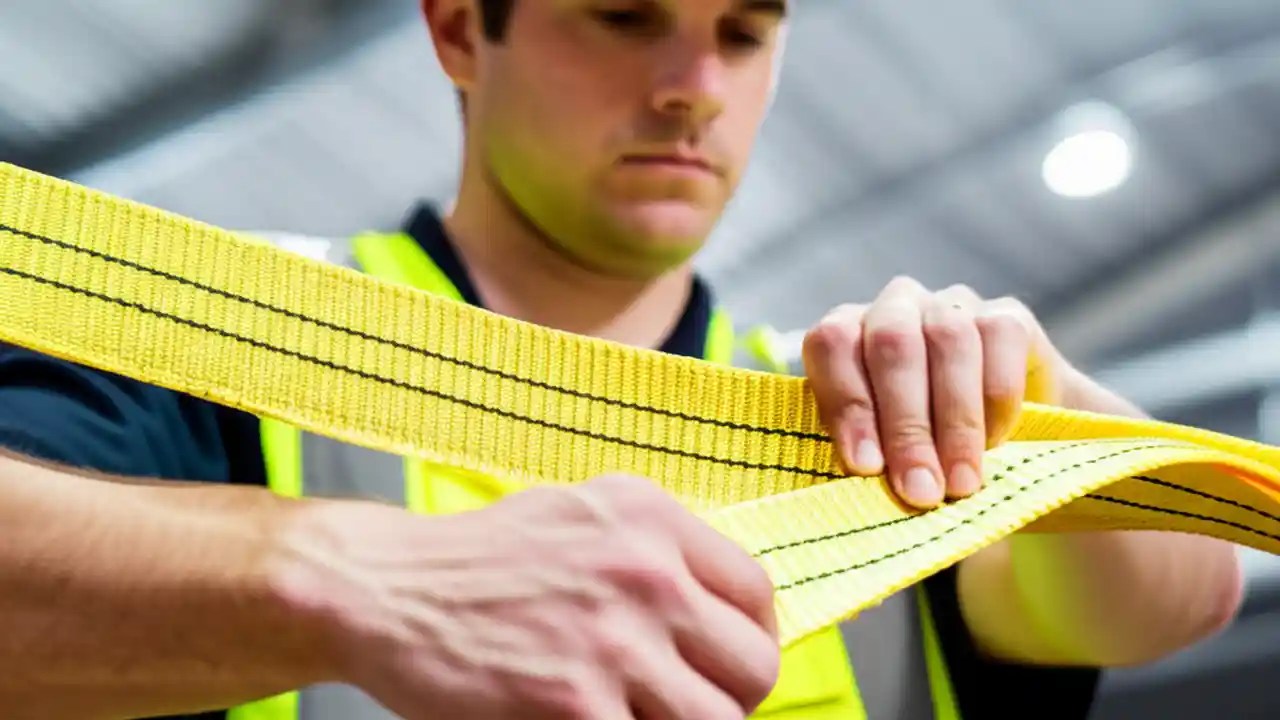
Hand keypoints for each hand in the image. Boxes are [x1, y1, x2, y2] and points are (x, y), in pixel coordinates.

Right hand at [292, 475, 779, 719]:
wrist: (386, 589)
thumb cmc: (478, 558)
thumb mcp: (580, 514)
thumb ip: (655, 550)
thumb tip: (718, 609)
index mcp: (651, 517)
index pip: (757, 593)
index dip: (750, 639)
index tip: (725, 663)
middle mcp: (646, 571)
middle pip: (755, 666)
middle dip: (730, 697)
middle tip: (687, 704)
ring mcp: (615, 639)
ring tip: (643, 717)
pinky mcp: (576, 704)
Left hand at [801, 276, 1078, 509]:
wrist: (1006, 438)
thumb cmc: (924, 452)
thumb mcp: (885, 453)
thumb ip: (869, 456)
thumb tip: (864, 488)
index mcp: (847, 331)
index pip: (832, 344)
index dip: (849, 405)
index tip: (866, 468)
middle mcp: (894, 307)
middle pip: (891, 343)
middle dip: (906, 425)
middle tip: (921, 490)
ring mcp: (949, 304)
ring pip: (947, 339)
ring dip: (955, 420)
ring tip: (961, 482)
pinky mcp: (1006, 312)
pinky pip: (999, 337)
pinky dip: (997, 397)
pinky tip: (995, 443)